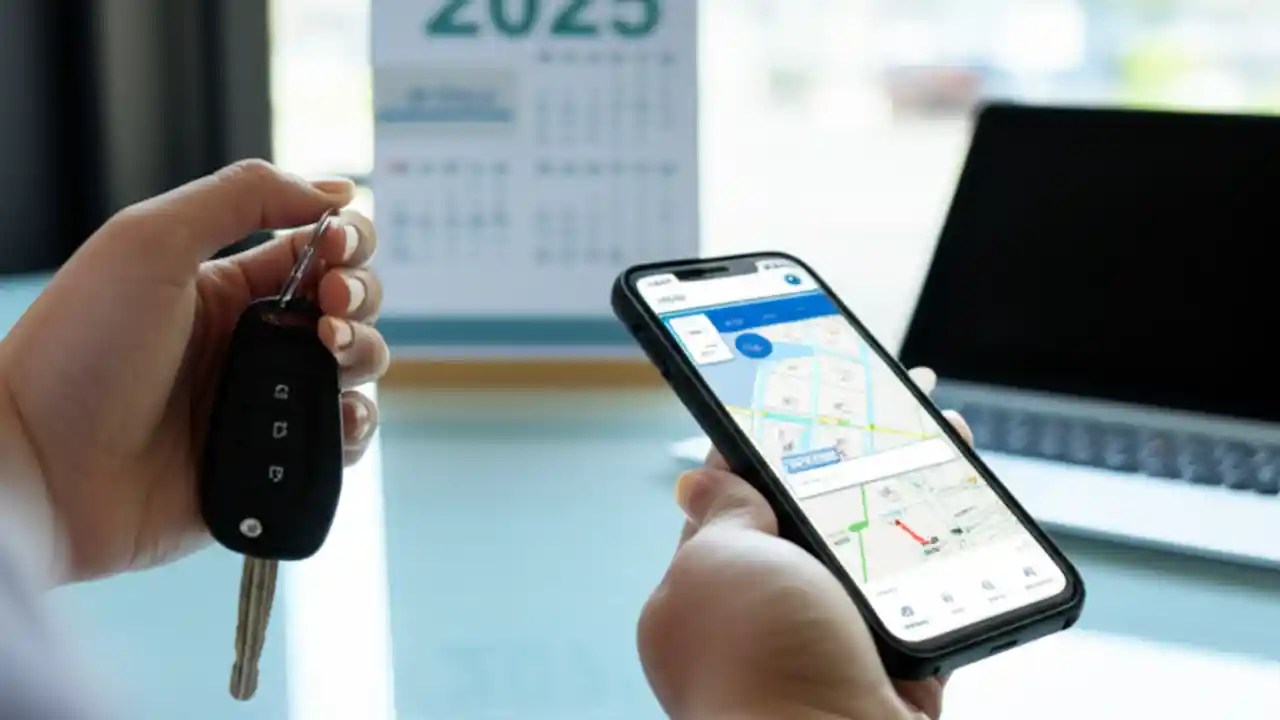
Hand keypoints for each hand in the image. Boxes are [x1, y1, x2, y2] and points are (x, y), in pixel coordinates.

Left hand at [0, 160, 388, 581]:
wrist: (40, 471)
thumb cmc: (78, 351)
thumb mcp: (149, 242)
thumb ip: (242, 197)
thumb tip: (339, 190)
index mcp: (226, 288)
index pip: (317, 251)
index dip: (344, 242)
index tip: (334, 249)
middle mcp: (252, 345)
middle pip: (349, 308)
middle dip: (360, 296)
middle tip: (331, 307)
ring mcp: (263, 407)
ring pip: (354, 372)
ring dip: (366, 352)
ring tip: (331, 352)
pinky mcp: (271, 466)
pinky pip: (339, 444)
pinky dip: (356, 426)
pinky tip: (339, 415)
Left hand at [638, 368, 972, 719]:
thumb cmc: (757, 665)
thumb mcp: (719, 565)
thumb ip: (720, 516)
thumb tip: (696, 481)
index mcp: (708, 595)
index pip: (734, 503)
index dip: (765, 446)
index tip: (797, 398)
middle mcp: (768, 621)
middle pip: (815, 519)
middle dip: (851, 459)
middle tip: (887, 401)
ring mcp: (834, 648)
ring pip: (879, 555)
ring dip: (911, 493)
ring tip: (940, 430)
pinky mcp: (896, 673)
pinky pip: (928, 601)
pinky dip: (951, 556)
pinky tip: (970, 508)